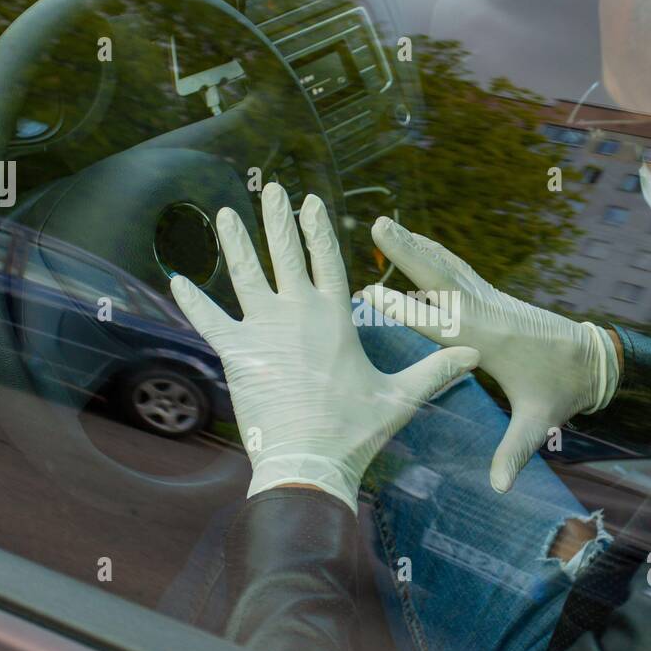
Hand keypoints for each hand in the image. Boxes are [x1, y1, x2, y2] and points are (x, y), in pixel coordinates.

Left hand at [170, 184, 479, 511]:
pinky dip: (191, 299)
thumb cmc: (355, 430)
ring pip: (244, 273)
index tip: (313, 201)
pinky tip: (176, 279)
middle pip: (284, 252)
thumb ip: (435, 369)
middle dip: (279, 218)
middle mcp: (297, 311)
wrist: (308, 459)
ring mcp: (262, 329)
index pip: (327, 258)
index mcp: (335, 316)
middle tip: (273, 190)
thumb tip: (474, 353)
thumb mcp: (400, 396)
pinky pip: (207, 319)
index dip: (318, 227)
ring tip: (227, 214)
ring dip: (235, 242)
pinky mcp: (235, 352)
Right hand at [359, 218, 618, 493]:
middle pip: (440, 277)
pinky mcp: (491, 298)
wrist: (594, 359)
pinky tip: (416, 243)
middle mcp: (486, 312)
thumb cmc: (561, 391)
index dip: (405, 310)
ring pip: (446, 267)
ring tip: (384, 225)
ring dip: (415, 246)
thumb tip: (500, 488)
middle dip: (407, 252)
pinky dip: (433, 255)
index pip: (439, 323)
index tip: (372, 293)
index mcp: (489, 340)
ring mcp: (489, 300)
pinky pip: (456, 271)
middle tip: (377, 224)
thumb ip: (515, 452)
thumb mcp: (538, 423)